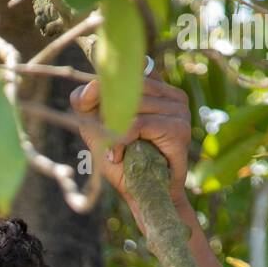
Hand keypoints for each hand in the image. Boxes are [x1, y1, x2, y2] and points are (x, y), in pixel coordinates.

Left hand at [69, 76, 191, 214]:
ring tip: (113, 151)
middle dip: (106, 112)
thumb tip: (91, 85)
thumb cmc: (124, 162)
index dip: (102, 87)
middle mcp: (172, 93)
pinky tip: (118, 155)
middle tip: (103, 137)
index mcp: (158, 87)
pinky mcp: (178, 127)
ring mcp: (179, 108)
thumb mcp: (98, 127)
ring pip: (132, 104)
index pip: (126, 71)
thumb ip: (88, 104)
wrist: (146, 195)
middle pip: (128, 86)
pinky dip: (122, 140)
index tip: (88, 105)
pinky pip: (139, 123)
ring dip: (113, 130)